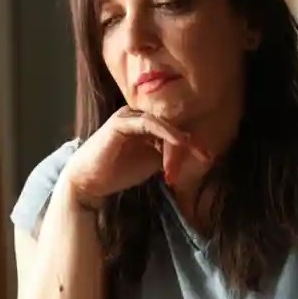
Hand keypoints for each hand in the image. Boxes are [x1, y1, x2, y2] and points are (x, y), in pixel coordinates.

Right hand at [61, 106, 211, 207]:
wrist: (90, 182)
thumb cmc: (118, 172)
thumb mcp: (151, 163)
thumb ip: (169, 155)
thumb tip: (191, 154)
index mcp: (143, 123)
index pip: (172, 128)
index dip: (191, 142)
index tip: (207, 156)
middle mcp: (137, 116)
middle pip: (170, 124)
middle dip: (190, 140)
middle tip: (207, 155)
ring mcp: (128, 117)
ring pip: (162, 123)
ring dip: (180, 138)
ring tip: (195, 149)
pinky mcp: (120, 123)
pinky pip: (149, 124)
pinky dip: (166, 132)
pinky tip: (180, 142)